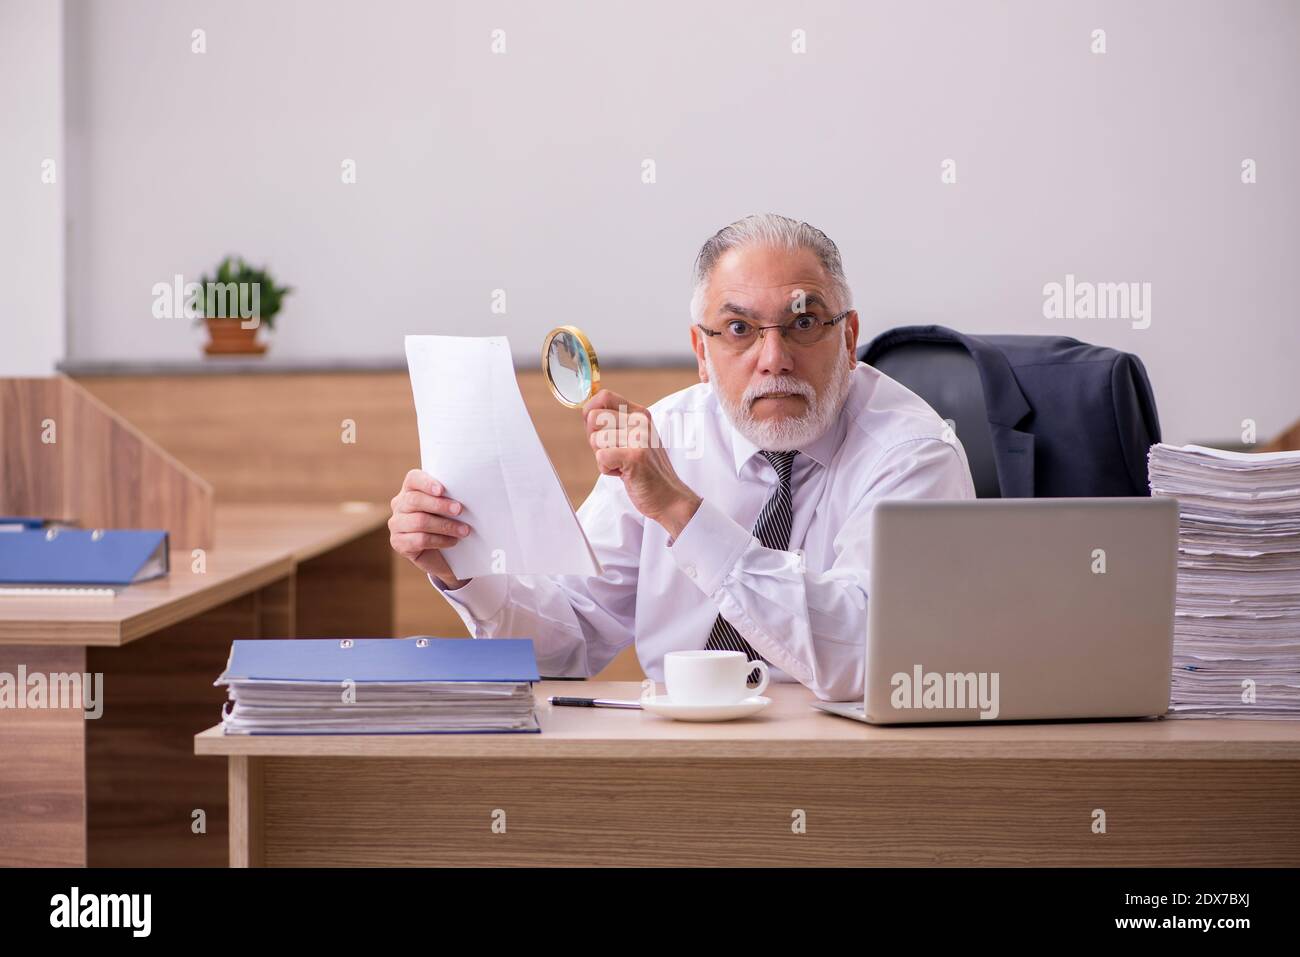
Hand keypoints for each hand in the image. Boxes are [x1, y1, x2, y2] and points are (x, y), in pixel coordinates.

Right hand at [388, 469, 471, 588]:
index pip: (413, 479)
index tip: (442, 490)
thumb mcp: (448, 508)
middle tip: (459, 510)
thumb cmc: (446, 523)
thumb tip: (467, 491)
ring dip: (445, 526)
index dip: (426, 483)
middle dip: (440, 505)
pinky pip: (420, 540)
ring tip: (464, 530)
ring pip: (419, 522)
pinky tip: (452, 541)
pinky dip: (440, 540)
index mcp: (410, 489)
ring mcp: (396, 524)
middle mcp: (399, 505)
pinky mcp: (399, 543)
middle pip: (415, 500)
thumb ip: (450, 497)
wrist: (441, 554)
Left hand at [583, 390, 700, 537]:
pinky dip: (607, 470)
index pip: (603, 396)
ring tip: (622, 464)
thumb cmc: (646, 469)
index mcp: (639, 413)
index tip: (599, 430)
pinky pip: (601, 457)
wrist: (669, 496)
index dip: (591, 413)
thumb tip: (586, 412)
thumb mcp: (633, 438)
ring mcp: (639, 437)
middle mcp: (640, 421)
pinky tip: (624, 473)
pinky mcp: (635, 456)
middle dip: (595, 439)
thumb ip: (612, 424)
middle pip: (593, 418)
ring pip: (595, 439)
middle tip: (614, 452)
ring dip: (603, 457)